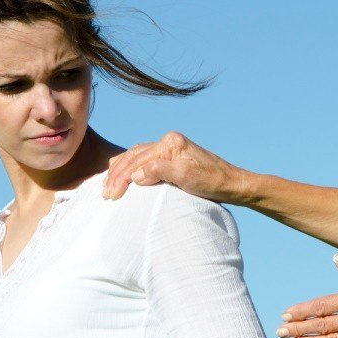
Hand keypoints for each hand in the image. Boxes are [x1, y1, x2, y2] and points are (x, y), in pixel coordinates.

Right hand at [102, 131, 251, 202]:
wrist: (232, 184)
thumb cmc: (212, 181)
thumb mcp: (186, 177)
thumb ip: (159, 172)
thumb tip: (135, 176)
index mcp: (170, 142)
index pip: (138, 161)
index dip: (122, 179)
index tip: (110, 196)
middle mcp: (168, 141)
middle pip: (134, 157)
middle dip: (117, 175)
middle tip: (105, 194)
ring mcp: (170, 148)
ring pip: (136, 156)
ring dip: (121, 170)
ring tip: (108, 185)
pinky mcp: (173, 157)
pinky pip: (145, 159)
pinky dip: (131, 167)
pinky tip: (123, 174)